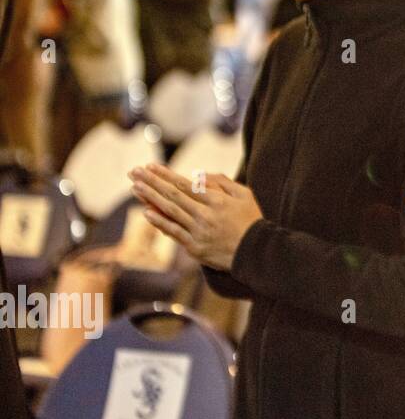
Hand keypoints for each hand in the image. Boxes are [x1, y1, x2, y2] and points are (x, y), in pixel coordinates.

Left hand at [128, 163, 261, 271]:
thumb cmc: (251, 220)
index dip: (166, 175)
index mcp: (217, 200)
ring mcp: (198, 231)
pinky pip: (173, 232)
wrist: (257, 253)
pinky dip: (160, 221)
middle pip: (173, 195)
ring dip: (150, 198)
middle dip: (152, 181)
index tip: (150, 166)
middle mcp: (205, 214)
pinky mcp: (194, 247)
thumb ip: (222, 182)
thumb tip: (198, 175)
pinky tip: (147, 212)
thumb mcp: (245, 195)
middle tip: (134, 172)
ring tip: (135, 187)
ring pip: (170, 211)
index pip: (185, 184)